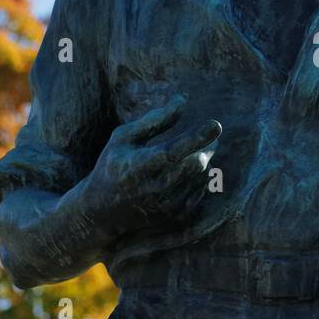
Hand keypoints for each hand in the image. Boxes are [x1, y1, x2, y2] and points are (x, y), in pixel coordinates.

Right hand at [81, 95, 222, 240]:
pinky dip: (200, 178)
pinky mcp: (178, 218)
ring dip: (203, 161)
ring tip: (188, 158)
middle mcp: (155, 189)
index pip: (173, 151)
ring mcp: (168, 207)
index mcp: (140, 165)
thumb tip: (182, 100)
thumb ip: (155, 119)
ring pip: (203, 176)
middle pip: (196, 163)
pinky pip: (203, 191)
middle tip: (208, 138)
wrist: (102, 212)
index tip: (216, 124)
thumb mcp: (124, 138)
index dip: (196, 137)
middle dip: (206, 146)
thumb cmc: (113, 166)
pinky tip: (186, 175)